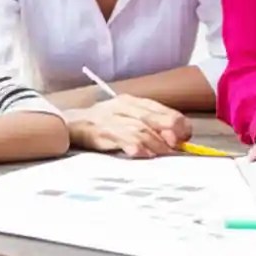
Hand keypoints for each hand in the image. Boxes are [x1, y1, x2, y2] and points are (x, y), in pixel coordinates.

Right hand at [68, 95, 191, 157]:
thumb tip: (176, 140)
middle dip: (169, 132)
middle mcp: (123, 107)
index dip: (177, 123)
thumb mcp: (127, 118)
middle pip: (153, 117)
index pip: (161, 109)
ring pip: (140, 129)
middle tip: (177, 146)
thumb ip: (149, 125)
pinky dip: (135, 146)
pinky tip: (142, 153)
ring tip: (163, 153)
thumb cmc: (103, 123)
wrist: (70, 123)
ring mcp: (111, 119)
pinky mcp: (101, 132)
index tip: (185, 136)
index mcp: (133, 102)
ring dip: (155, 143)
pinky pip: (121, 137)